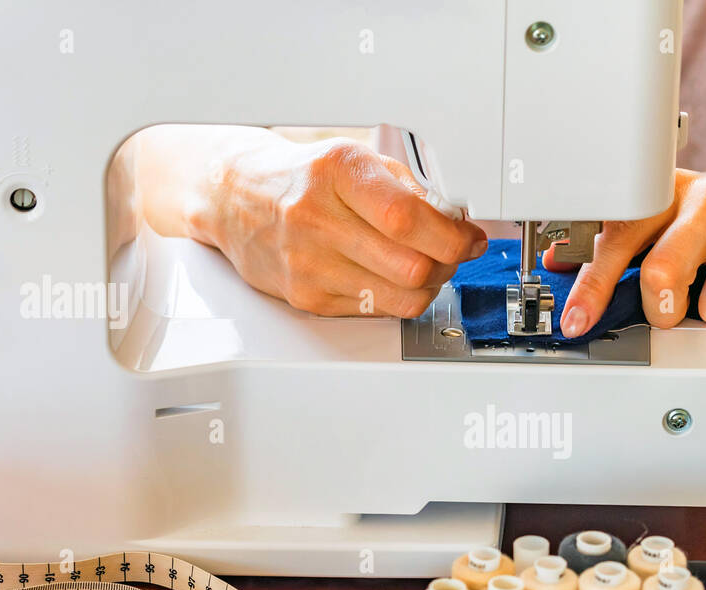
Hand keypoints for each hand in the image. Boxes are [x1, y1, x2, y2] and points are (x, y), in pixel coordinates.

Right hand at [187, 136, 487, 317]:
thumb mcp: (359, 160)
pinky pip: (377, 311)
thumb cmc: (306, 177)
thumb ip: (412, 190)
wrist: (236, 197)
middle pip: (411, 266)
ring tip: (423, 266)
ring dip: (427, 286)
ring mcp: (308, 263)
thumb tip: (460, 225)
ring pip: (400, 298)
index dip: (451, 237)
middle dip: (446, 263)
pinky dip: (396, 298)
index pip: (407, 219)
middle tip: (449, 253)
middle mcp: (317, 218)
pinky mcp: (307, 298)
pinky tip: (390, 277)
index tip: (469, 239)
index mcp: (337, 173)